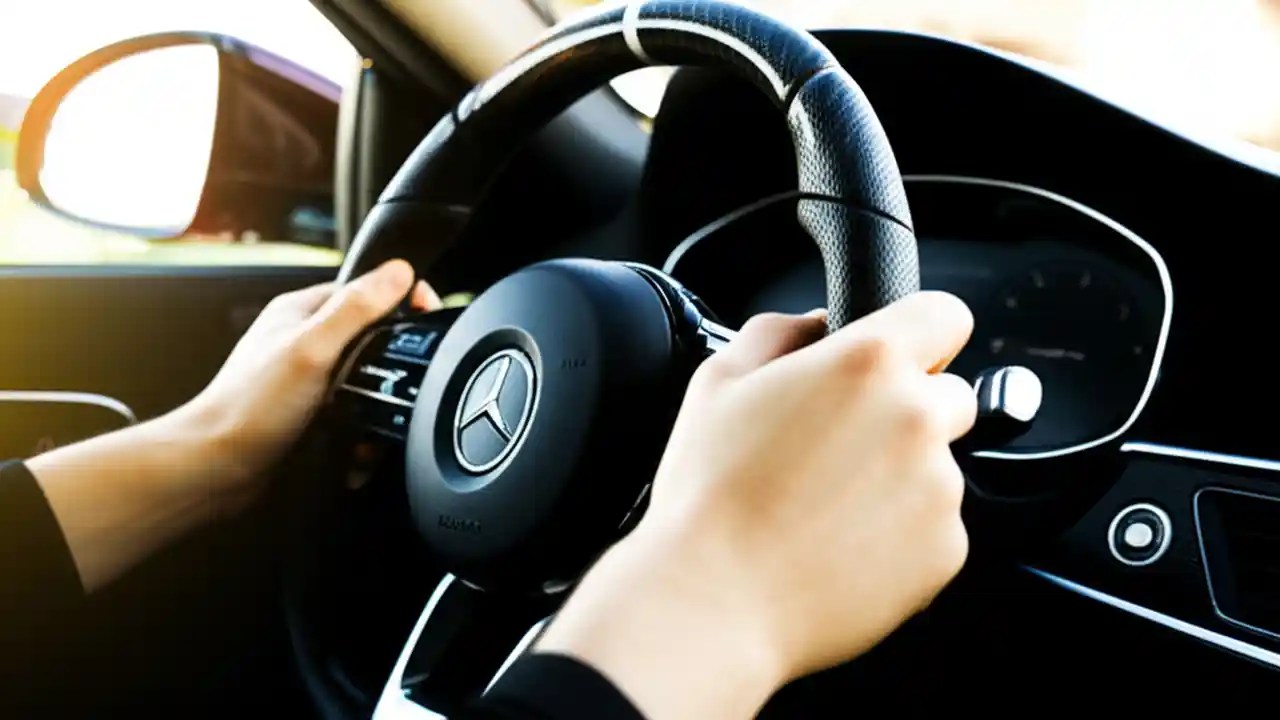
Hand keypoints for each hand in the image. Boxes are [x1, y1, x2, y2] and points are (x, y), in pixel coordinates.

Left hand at [180, 259, 437, 511]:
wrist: (218, 468)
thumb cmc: (250, 408)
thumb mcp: (312, 348)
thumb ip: (357, 308)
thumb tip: (399, 272)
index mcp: (301, 311)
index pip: (366, 289)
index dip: (402, 299)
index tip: (428, 315)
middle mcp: (304, 340)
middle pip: (371, 335)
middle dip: (395, 359)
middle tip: (407, 379)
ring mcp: (307, 378)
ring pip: (367, 379)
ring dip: (380, 401)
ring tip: (381, 420)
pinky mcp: (311, 413)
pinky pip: (354, 413)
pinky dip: (365, 430)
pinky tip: (362, 445)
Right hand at [536, 292, 975, 718]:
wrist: (714, 598)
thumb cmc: (708, 492)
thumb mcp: (719, 381)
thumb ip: (779, 332)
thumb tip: (816, 325)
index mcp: (869, 363)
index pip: (946, 315)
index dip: (922, 333)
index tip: (902, 357)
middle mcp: (918, 419)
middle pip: (952, 396)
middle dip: (910, 410)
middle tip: (841, 445)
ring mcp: (940, 489)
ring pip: (940, 467)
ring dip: (900, 477)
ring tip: (825, 507)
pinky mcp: (945, 551)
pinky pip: (935, 528)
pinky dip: (900, 534)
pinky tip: (839, 544)